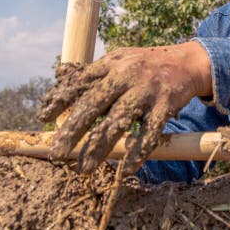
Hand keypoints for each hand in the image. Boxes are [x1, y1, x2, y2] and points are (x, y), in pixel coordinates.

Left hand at [37, 41, 211, 172]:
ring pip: (118, 121)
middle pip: (95, 103)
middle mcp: (127, 75)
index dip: (61, 99)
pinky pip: (150, 133)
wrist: (187, 61)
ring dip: (99, 147)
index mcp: (112, 63)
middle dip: (74, 129)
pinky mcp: (165, 105)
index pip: (80, 81)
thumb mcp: (119, 60)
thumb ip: (92, 74)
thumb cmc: (144, 65)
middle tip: (57, 153)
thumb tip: (57, 86)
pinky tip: (126, 169)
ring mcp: (147, 90)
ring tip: (83, 168)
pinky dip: (138, 152)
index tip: (43, 118)